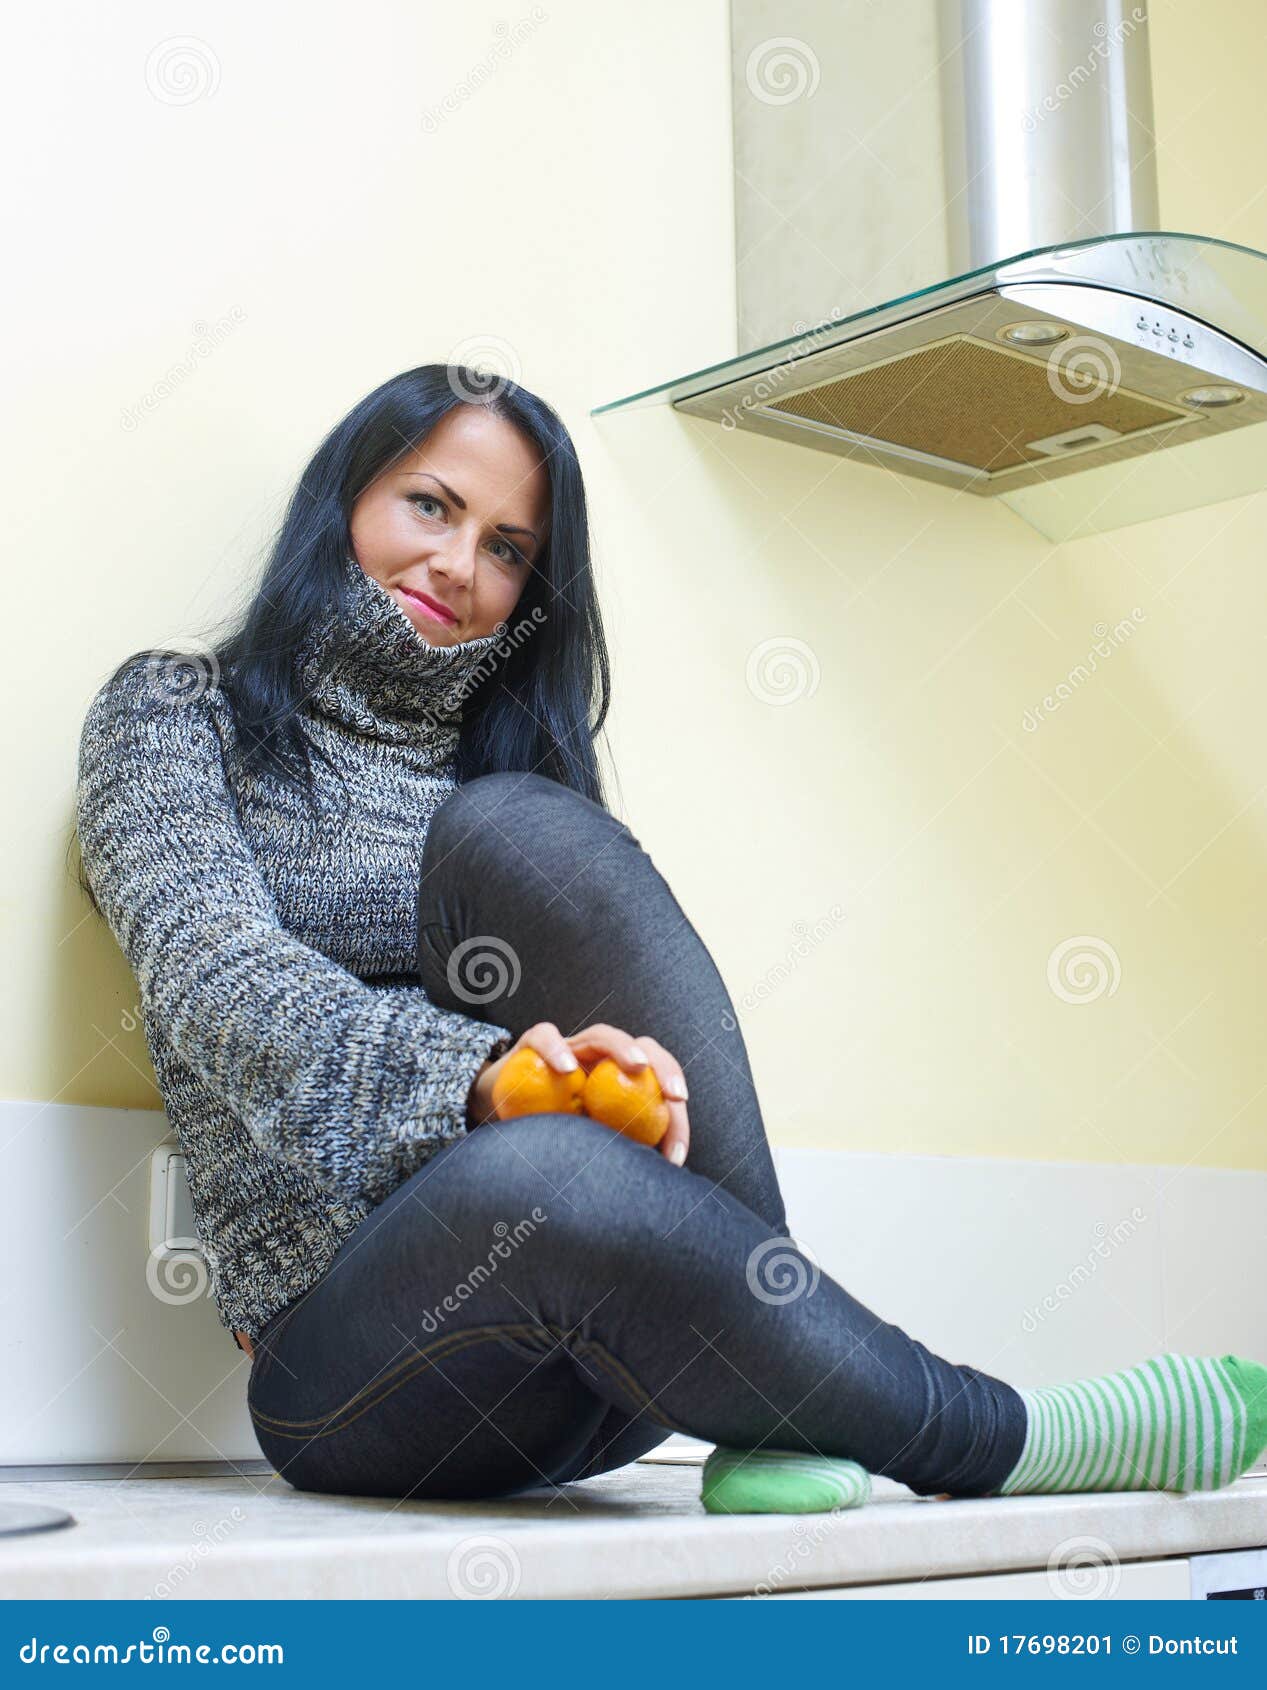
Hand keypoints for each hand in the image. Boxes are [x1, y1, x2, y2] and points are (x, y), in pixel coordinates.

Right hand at [466, 1020, 690, 1165]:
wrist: (499, 1108)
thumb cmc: (549, 1129)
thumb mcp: (587, 1143)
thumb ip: (617, 1152)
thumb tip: (655, 1187)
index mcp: (622, 1081)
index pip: (659, 1084)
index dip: (674, 1114)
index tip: (677, 1152)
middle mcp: (601, 1059)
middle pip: (644, 1049)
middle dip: (665, 1068)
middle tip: (676, 1097)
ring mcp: (570, 1047)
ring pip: (603, 1034)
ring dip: (623, 1047)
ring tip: (637, 1065)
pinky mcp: (533, 1043)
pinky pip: (546, 1037)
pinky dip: (557, 1049)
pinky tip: (567, 1069)